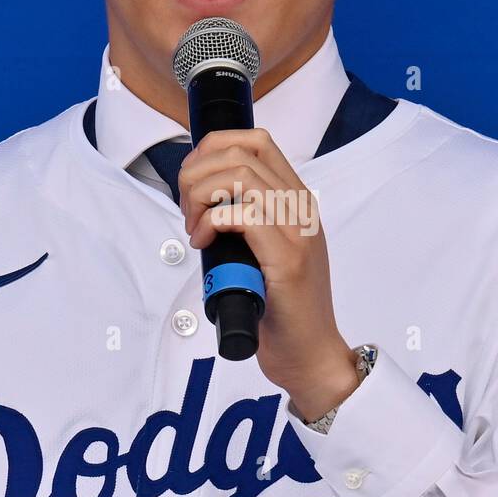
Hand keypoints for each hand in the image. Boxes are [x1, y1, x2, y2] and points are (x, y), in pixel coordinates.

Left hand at [177, 127, 358, 416]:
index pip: (256, 141)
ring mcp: (297, 231)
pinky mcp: (287, 259)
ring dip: (200, 198)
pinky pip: (241, 215)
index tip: (192, 182)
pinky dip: (210, 223)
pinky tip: (204, 244)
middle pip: (240, 153)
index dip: (212, 149)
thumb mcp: (264, 252)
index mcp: (297, 202)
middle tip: (187, 212)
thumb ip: (247, 221)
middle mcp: (301, 208)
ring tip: (195, 230)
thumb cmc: (282, 309)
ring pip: (238, 177)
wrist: (310, 355)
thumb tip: (202, 200)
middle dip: (196, 175)